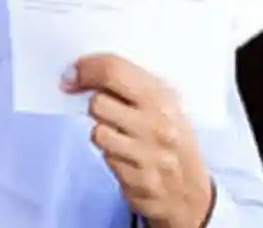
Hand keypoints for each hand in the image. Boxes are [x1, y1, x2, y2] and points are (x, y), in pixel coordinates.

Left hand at [63, 53, 213, 227]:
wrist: (190, 192)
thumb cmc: (172, 141)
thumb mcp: (164, 104)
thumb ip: (130, 84)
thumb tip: (83, 70)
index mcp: (163, 98)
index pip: (114, 71)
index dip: (86, 69)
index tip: (72, 73)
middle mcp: (158, 125)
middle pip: (98, 102)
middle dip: (95, 104)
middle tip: (106, 111)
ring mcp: (149, 154)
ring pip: (97, 132)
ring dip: (103, 133)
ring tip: (121, 137)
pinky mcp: (138, 180)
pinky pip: (106, 158)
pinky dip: (111, 156)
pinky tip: (127, 158)